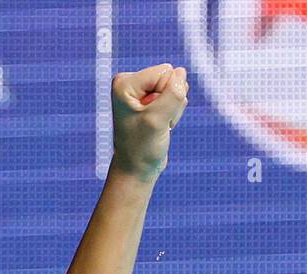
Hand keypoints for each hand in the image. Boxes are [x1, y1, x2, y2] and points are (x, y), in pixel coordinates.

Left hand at [110, 63, 188, 182]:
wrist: (137, 169)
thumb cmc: (142, 148)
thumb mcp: (158, 119)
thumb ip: (172, 93)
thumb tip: (181, 72)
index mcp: (125, 82)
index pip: (164, 73)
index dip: (167, 96)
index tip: (154, 117)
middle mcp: (131, 82)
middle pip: (170, 78)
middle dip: (171, 102)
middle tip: (157, 123)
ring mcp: (141, 91)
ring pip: (174, 88)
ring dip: (173, 110)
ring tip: (158, 125)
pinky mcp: (150, 100)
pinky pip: (174, 97)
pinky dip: (173, 113)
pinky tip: (162, 125)